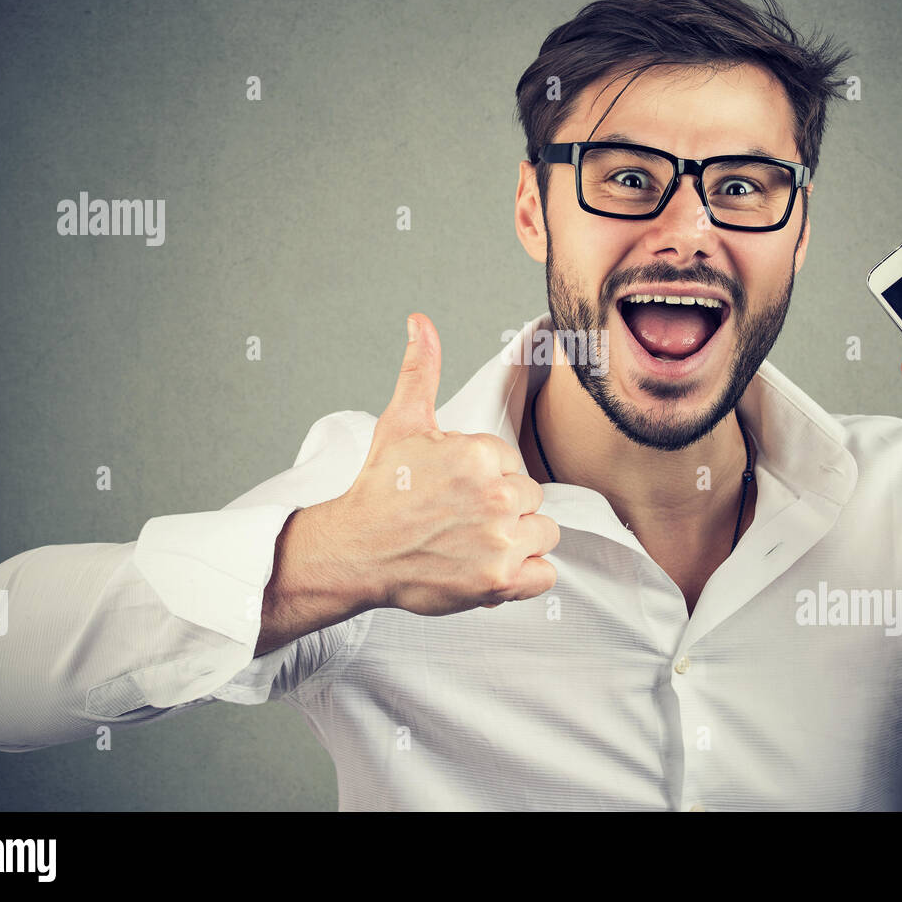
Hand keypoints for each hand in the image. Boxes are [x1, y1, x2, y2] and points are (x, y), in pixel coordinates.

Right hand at [322, 313, 558, 614]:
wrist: (355, 551)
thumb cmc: (379, 490)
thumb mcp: (401, 423)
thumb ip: (421, 370)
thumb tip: (420, 321)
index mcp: (481, 454)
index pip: (513, 464)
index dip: (486, 478)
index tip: (455, 490)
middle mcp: (497, 495)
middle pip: (531, 498)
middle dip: (503, 507)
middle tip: (459, 518)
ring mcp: (501, 540)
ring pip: (544, 533)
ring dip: (517, 541)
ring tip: (474, 542)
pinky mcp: (501, 581)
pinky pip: (545, 575)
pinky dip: (525, 577)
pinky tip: (490, 566)